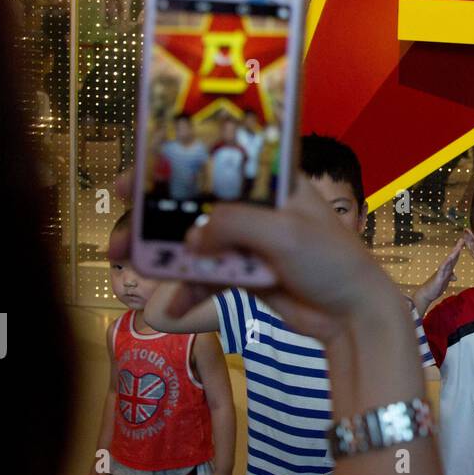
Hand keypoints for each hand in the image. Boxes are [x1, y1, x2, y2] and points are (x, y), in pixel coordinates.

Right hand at [111, 169, 409, 347]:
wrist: (352, 316)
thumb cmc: (331, 261)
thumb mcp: (283, 233)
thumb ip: (233, 225)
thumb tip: (189, 238)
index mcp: (275, 182)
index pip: (222, 158)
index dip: (179, 159)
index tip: (140, 167)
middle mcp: (261, 206)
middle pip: (200, 201)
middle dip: (158, 211)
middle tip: (121, 217)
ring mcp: (253, 240)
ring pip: (198, 240)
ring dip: (165, 252)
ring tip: (128, 261)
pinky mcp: (249, 272)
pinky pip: (209, 274)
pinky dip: (189, 287)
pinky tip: (172, 305)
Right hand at [414, 237, 463, 312]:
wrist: (427, 294)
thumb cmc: (435, 287)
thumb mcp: (445, 282)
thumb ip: (450, 277)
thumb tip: (455, 277)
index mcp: (447, 269)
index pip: (454, 259)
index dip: (459, 251)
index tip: (463, 242)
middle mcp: (444, 268)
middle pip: (452, 257)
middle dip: (457, 248)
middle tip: (462, 239)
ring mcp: (441, 272)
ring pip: (448, 261)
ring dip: (453, 254)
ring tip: (458, 247)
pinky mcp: (438, 277)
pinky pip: (443, 269)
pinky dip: (446, 263)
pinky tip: (450, 258)